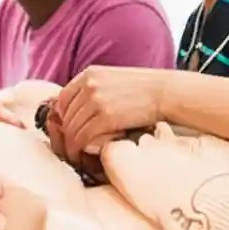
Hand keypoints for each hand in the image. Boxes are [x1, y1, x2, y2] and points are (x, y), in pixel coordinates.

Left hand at [54, 66, 168, 164]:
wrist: (165, 92)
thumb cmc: (144, 90)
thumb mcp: (114, 80)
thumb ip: (94, 89)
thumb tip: (79, 110)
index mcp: (89, 74)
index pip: (63, 98)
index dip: (63, 117)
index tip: (70, 129)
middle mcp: (89, 85)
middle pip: (66, 115)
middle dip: (66, 134)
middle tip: (72, 147)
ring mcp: (96, 100)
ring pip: (71, 128)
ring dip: (71, 144)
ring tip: (77, 154)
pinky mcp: (106, 117)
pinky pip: (82, 137)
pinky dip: (78, 149)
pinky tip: (82, 156)